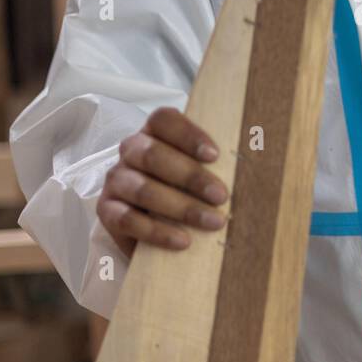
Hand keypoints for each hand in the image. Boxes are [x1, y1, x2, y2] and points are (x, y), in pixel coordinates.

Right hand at [97, 106, 228, 257]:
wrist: (154, 230)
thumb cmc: (186, 192)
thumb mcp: (200, 174)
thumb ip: (216, 165)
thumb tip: (255, 165)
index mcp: (154, 133)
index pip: (163, 120)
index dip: (188, 135)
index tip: (215, 156)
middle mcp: (131, 151)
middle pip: (153, 154)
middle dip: (191, 176)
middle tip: (221, 196)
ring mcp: (116, 180)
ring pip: (141, 187)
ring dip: (180, 206)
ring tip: (213, 222)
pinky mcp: (107, 210)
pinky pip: (127, 219)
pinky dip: (157, 231)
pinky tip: (183, 241)